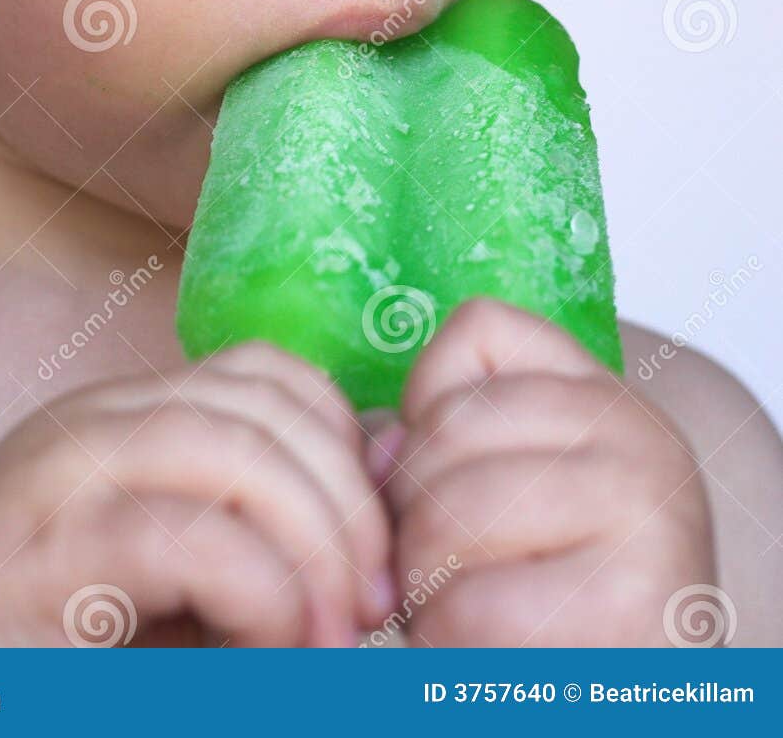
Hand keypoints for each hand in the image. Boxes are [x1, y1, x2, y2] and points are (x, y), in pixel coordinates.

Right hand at [0, 341, 391, 646]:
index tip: (373, 549)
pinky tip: (277, 646)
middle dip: (348, 501)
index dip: (345, 444)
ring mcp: (59, 475)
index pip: (271, 373)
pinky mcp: (41, 553)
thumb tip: (393, 489)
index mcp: (128, 416)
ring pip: (234, 447)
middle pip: (267, 403)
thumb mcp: (182, 589)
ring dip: (314, 542)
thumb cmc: (53, 659)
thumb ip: (265, 535)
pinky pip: (185, 535)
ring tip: (334, 631)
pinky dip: (261, 590)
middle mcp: (94, 422)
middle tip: (375, 602)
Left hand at [378, 298, 715, 646]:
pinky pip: (472, 606)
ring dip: (421, 582)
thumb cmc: (552, 602)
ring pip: (447, 513)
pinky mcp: (631, 604)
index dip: (427, 400)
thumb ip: (436, 444)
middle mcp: (639, 432)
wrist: (635, 694)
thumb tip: (375, 447)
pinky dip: (447, 641)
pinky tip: (483, 656)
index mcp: (605, 394)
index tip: (444, 476)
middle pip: (447, 426)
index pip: (480, 327)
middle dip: (409, 512)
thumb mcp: (506, 492)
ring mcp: (646, 510)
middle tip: (439, 570)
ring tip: (457, 614)